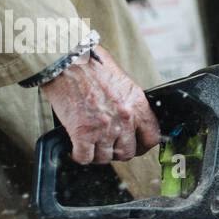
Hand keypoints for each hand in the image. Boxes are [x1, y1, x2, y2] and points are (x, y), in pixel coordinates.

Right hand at [42, 46, 160, 163]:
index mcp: (137, 104)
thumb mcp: (122, 81)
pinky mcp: (82, 133)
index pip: (152, 137)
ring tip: (90, 144)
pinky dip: (79, 156)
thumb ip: (129, 103)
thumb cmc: (91, 66)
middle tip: (107, 145)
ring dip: (97, 154)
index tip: (135, 146)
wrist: (66, 61)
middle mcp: (124, 118)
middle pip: (128, 152)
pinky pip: (85, 158)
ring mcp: (104, 128)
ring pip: (106, 157)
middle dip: (117, 151)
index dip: (143, 146)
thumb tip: (131, 121)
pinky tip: (76, 148)